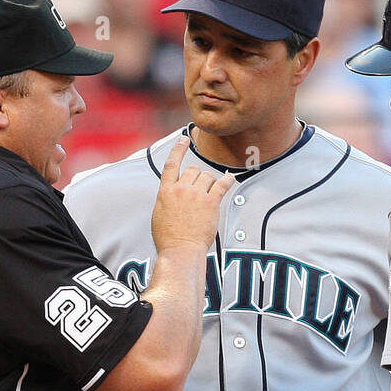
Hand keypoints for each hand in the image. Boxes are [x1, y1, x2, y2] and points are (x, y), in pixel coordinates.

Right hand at [151, 136, 234, 256]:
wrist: (179, 250)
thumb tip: (171, 196)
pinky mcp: (210, 202)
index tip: (184, 139)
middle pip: (193, 170)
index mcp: (165, 191)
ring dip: (211, 182)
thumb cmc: (168, 239)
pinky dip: (228, 180)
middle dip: (199, 177)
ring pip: (207, 176)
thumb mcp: (159, 214)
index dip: (178, 149)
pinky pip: (222, 184)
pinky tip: (231, 178)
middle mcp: (180, 189)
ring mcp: (196, 195)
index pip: (171, 164)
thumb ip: (166, 200)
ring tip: (212, 193)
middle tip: (202, 189)